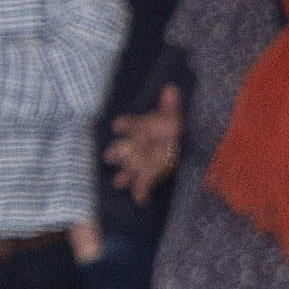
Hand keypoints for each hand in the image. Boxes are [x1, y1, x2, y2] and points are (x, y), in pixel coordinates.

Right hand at [106, 86, 180, 202]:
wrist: (178, 142)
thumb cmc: (170, 126)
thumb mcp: (173, 115)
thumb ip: (170, 105)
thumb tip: (171, 89)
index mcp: (139, 129)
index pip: (129, 125)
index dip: (124, 126)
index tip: (118, 126)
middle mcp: (135, 145)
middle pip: (121, 150)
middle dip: (116, 154)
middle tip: (109, 156)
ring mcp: (140, 161)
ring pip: (129, 169)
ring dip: (124, 176)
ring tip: (119, 182)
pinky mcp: (148, 175)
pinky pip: (141, 186)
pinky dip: (140, 193)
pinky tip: (141, 199)